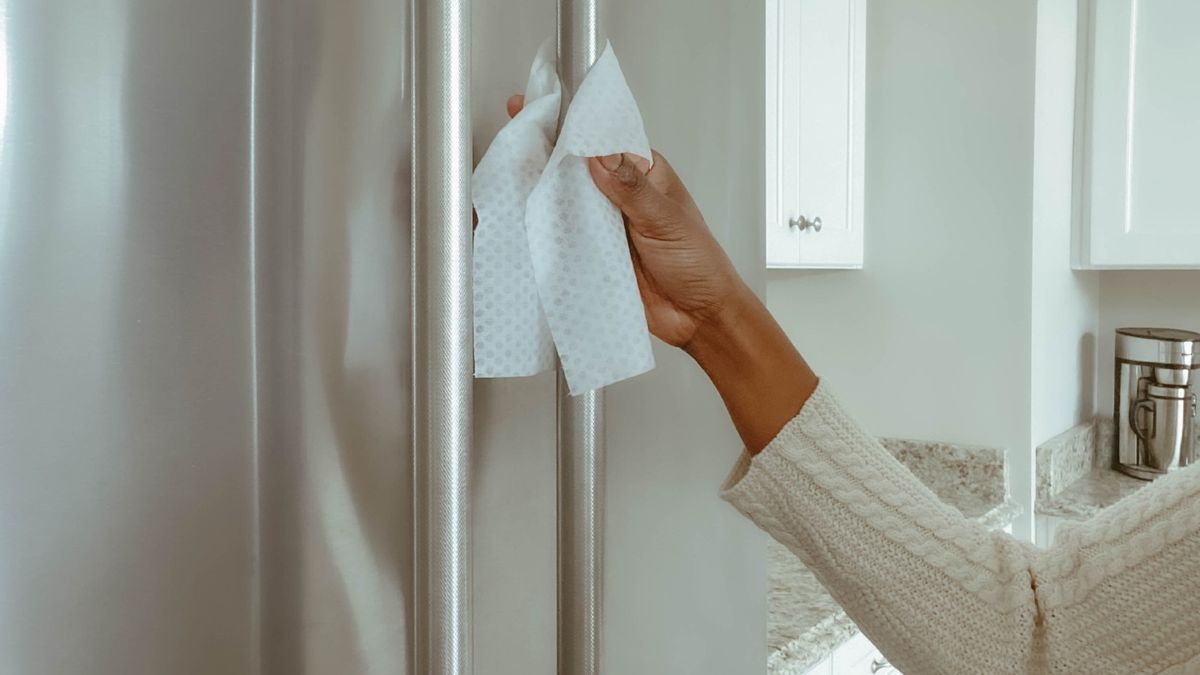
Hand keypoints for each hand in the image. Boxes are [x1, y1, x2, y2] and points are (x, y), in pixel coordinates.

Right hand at [504, 95, 815, 451]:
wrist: (699, 319)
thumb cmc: (698, 264)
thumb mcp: (665, 220)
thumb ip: (631, 189)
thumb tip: (599, 155)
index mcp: (643, 173)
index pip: (603, 140)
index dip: (573, 125)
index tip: (541, 109)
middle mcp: (619, 195)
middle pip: (576, 169)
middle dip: (546, 155)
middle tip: (513, 137)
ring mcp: (604, 225)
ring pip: (565, 202)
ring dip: (541, 193)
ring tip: (507, 175)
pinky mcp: (592, 255)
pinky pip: (563, 238)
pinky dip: (545, 231)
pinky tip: (522, 221)